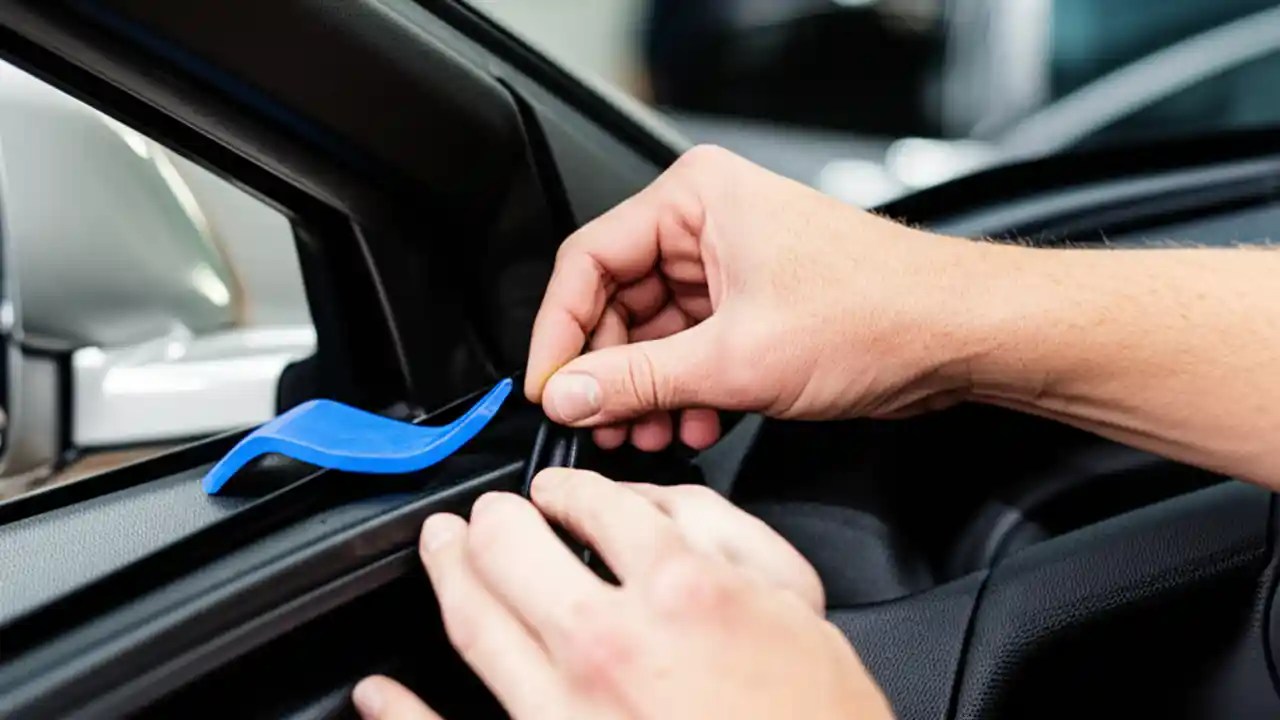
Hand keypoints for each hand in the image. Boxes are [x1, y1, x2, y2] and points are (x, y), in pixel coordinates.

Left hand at [351, 470, 893, 719]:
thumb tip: (654, 509)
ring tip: (441, 549)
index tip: (561, 492)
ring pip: (476, 628)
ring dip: (449, 575)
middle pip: (515, 552)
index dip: (572, 488)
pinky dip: (403, 714)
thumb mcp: (800, 604)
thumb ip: (726, 535)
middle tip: (487, 513)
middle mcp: (610, 648)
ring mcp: (566, 715)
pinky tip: (380, 693)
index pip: (599, 505)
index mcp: (680, 592)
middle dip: (494, 519)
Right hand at [525, 144, 986, 450]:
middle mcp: (708, 223)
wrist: (958, 335)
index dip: (560, 331)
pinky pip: (692, 349)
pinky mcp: (752, 306)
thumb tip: (568, 393)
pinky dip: (685, 391)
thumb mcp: (736, 358)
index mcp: (695, 199)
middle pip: (618, 301)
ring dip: (648, 391)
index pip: (588, 260)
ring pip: (654, 334)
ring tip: (647, 435)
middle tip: (599, 423)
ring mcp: (731, 265)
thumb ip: (637, 381)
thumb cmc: (878, 310)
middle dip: (610, 372)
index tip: (548, 387)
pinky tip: (692, 425)